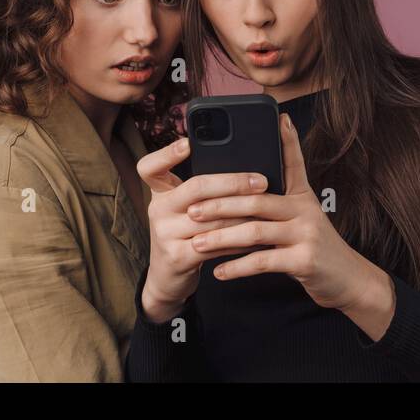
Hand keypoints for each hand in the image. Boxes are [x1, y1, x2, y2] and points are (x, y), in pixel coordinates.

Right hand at [136, 137, 263, 322]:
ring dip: (244, 212)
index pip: (150, 167)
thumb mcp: (186, 209)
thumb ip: (204, 190)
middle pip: (195, 187)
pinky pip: (215, 244)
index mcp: (161, 193)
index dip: (167, 153)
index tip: (189, 141)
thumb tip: (248, 165)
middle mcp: (158, 209)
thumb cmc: (186, 234)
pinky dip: (239, 240)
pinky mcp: (178, 257)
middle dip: (233, 182)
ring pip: (211, 218)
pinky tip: (258, 235)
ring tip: (269, 205)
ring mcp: (165, 234)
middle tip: (261, 181)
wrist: (168, 278)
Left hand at [185, 114, 391, 318]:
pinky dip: (237, 267)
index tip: (278, 119)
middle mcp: (305, 210)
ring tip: (197, 243)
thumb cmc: (315, 247)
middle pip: (257, 200)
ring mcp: (306, 234)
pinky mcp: (304, 260)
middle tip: (192, 209)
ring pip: (256, 231)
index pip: (293, 163)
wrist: (347, 278)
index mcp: (302, 197)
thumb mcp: (304, 216)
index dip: (287, 141)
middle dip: (221, 204)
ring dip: (222, 238)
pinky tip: (218, 271)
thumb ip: (282, 200)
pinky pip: (263, 261)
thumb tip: (252, 185)